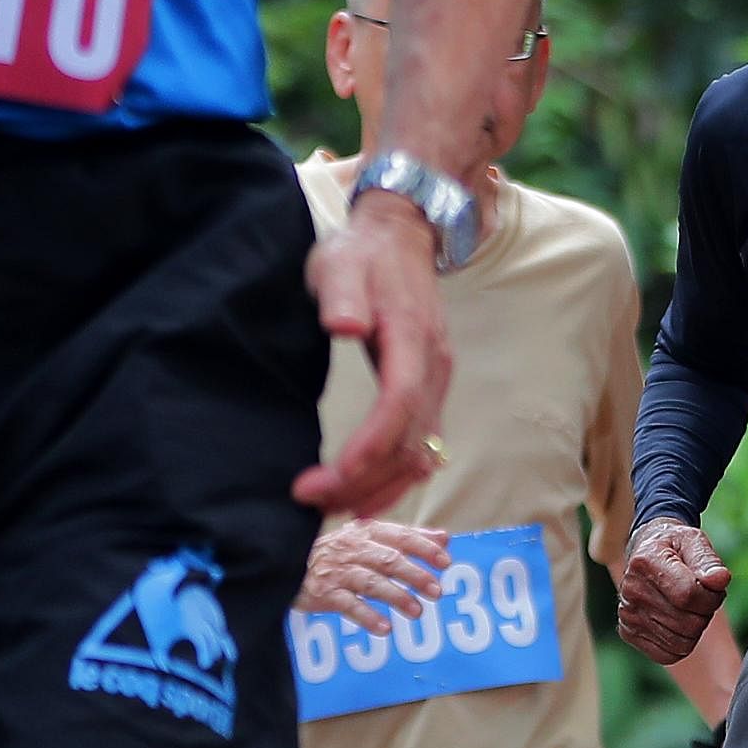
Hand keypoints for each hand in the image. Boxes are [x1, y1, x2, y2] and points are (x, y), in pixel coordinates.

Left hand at [301, 199, 455, 517]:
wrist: (401, 239)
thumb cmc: (364, 253)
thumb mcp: (341, 260)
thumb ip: (341, 291)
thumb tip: (345, 324)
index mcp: (413, 339)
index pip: (399, 405)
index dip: (369, 448)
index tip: (331, 477)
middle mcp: (433, 370)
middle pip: (409, 444)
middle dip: (363, 481)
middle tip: (311, 500)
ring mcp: (436, 385)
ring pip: (419, 456)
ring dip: (379, 489)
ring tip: (332, 509)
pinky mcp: (428, 394)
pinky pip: (422, 451)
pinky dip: (394, 481)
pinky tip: (363, 497)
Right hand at [302, 520, 447, 629]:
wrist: (287, 562)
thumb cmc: (337, 552)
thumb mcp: (369, 537)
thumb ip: (407, 537)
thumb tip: (445, 537)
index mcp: (367, 532)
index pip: (400, 536)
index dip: (424, 548)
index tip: (446, 562)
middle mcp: (352, 548)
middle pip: (389, 560)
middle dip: (415, 576)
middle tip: (437, 591)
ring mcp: (337, 571)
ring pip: (371, 583)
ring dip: (396, 597)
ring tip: (417, 612)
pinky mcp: (324, 593)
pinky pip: (348, 605)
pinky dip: (367, 617)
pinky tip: (385, 629)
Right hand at [618, 517, 729, 666]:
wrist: (648, 552)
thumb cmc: (676, 548)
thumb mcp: (694, 542)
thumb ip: (708, 560)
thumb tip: (720, 579)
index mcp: (645, 561)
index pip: (689, 595)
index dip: (712, 596)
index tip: (713, 586)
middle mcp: (631, 589)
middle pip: (688, 623)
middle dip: (706, 613)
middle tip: (703, 597)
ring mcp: (627, 614)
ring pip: (682, 643)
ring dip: (696, 628)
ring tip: (691, 608)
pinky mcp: (628, 632)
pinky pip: (668, 655)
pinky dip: (682, 645)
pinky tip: (680, 624)